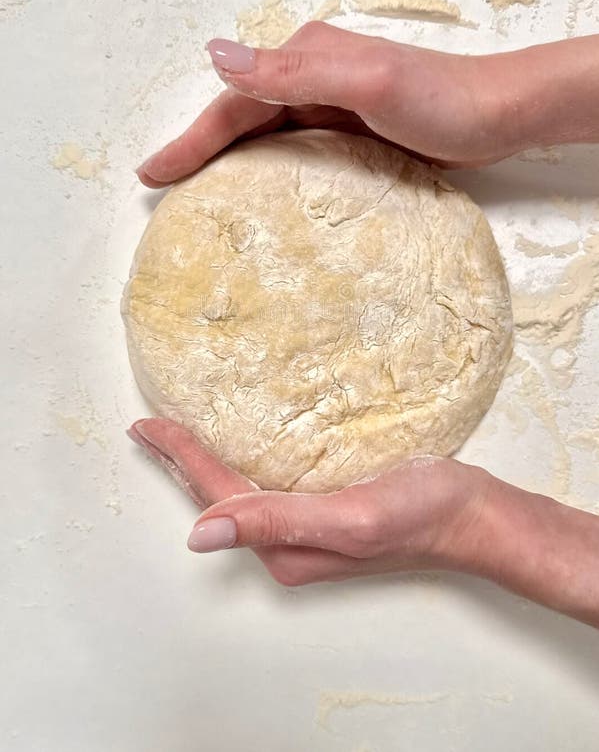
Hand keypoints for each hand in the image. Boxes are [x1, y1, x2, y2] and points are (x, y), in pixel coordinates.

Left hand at [126, 418, 490, 585]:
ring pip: (239, 493)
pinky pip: (265, 486)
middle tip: (150, 430)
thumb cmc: (420, 515)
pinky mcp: (323, 511)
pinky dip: (239, 463)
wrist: (470, 515)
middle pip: (218, 499)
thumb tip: (201, 535)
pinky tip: (238, 449)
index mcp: (284, 548)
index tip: (146, 426)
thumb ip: (278, 522)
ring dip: (204, 465)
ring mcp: (305, 530)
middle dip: (180, 464)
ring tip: (179, 440)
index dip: (179, 457)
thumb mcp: (349, 519)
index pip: (216, 496)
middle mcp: (287, 544)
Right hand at [136, 21, 515, 186]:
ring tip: (198, 200)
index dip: (192, 139)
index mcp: (307, 60)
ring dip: (230, 163)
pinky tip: (259, 198)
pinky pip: (293, 152)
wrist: (498, 115)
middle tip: (163, 188)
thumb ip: (294, 72)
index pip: (234, 102)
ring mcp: (330, 106)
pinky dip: (268, 172)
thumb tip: (216, 56)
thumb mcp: (366, 81)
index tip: (152, 173)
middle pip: (242, 119)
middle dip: (200, 151)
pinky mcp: (349, 132)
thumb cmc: (440, 100)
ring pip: (264, 137)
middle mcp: (311, 79)